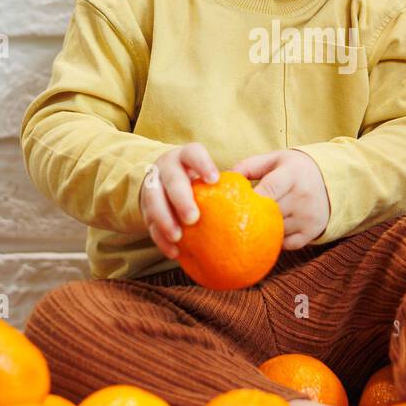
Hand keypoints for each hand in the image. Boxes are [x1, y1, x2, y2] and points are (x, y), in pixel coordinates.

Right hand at [140, 142, 219, 259]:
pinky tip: (175, 252)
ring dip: (165, 219)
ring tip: (179, 237)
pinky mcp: (145, 207)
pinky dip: (160, 238)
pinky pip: (149, 223)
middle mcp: (166, 168)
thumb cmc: (200, 181)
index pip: (193, 154)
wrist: (164, 182)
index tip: (214, 180)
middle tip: (193, 218)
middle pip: (172, 179)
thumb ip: (229, 183)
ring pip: (153, 200)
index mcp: (185, 156)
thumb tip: (260, 198)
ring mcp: (152, 186)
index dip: (202, 164)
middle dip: (181, 198)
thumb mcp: (209, 173)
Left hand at [229, 148, 329, 250]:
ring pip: (277, 230)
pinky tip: (271, 232)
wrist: (333, 179)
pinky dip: (277, 240)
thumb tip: (224, 180)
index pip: (269, 189)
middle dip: (253, 216)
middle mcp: (303, 195)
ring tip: (254, 224)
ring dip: (264, 229)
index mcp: (293, 174)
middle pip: (270, 213)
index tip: (233, 207)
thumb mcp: (275, 159)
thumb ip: (249, 166)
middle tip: (236, 219)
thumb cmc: (295, 169)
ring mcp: (309, 216)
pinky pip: (287, 244)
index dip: (251, 200)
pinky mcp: (312, 231)